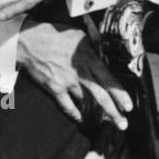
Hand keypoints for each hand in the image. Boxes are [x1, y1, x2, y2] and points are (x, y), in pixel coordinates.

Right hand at [16, 20, 132, 129]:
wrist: (29, 40)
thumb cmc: (54, 34)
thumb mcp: (80, 35)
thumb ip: (94, 48)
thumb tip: (104, 56)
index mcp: (89, 59)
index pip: (109, 80)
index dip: (120, 95)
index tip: (129, 106)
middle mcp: (80, 73)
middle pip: (101, 96)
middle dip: (113, 112)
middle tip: (123, 124)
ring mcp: (67, 82)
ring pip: (86, 101)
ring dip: (95, 111)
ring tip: (104, 120)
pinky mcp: (54, 88)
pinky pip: (67, 105)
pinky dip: (74, 113)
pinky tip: (80, 119)